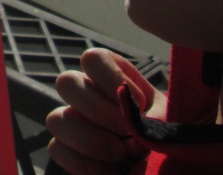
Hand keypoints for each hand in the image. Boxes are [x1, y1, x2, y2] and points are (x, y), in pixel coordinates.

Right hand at [46, 48, 165, 174]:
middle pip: (66, 82)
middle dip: (98, 111)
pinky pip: (56, 150)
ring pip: (55, 119)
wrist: (158, 168)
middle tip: (125, 131)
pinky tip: (108, 170)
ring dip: (90, 140)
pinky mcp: (65, 150)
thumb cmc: (163, 139)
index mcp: (111, 77)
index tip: (138, 104)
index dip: (112, 79)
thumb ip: (153, 119)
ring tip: (119, 155)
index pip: (93, 58)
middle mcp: (86, 94)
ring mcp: (72, 122)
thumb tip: (134, 125)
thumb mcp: (166, 124)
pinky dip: (83, 164)